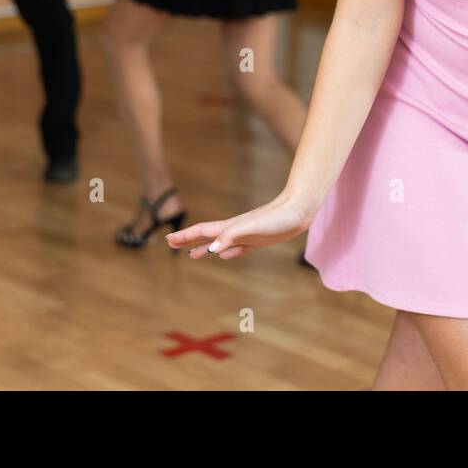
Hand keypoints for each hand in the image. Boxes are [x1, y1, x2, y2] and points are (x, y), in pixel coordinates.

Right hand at [166, 192, 314, 259]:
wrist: (299, 211)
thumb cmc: (278, 218)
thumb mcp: (252, 228)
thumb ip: (231, 237)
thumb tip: (213, 250)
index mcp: (230, 227)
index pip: (202, 232)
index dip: (185, 236)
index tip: (168, 240)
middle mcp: (235, 230)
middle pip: (206, 236)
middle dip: (188, 241)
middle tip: (171, 244)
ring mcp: (246, 235)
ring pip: (220, 243)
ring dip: (205, 248)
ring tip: (193, 255)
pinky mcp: (259, 240)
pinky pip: (238, 249)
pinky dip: (227, 252)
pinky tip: (225, 255)